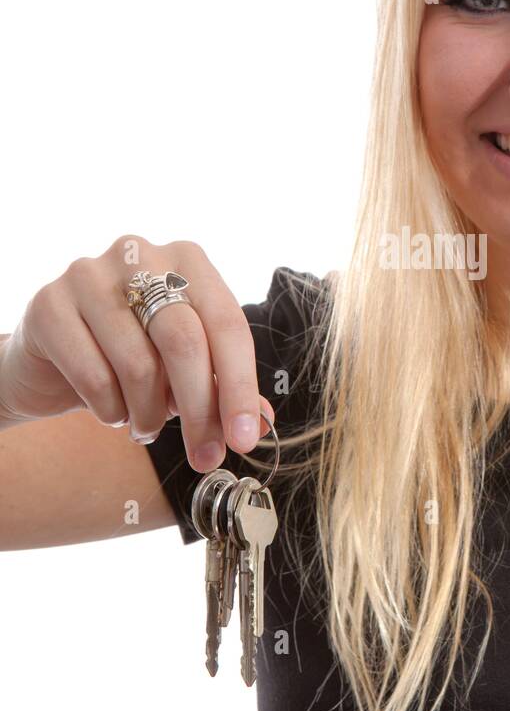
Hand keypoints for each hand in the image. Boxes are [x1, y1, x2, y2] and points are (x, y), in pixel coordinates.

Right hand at [0, 236, 275, 471]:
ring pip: (139, 365)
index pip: (227, 324)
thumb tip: (260, 422)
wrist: (49, 357)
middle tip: (205, 456)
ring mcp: (88, 275)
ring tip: (145, 424)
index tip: (245, 438)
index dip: (240, 386)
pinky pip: (94, 377)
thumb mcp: (183, 366)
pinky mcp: (49, 306)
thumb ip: (222, 386)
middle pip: (185, 341)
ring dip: (149, 414)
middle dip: (200, 410)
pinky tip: (113, 410)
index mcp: (187, 259)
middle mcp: (139, 254)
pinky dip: (111, 411)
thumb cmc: (128, 354)